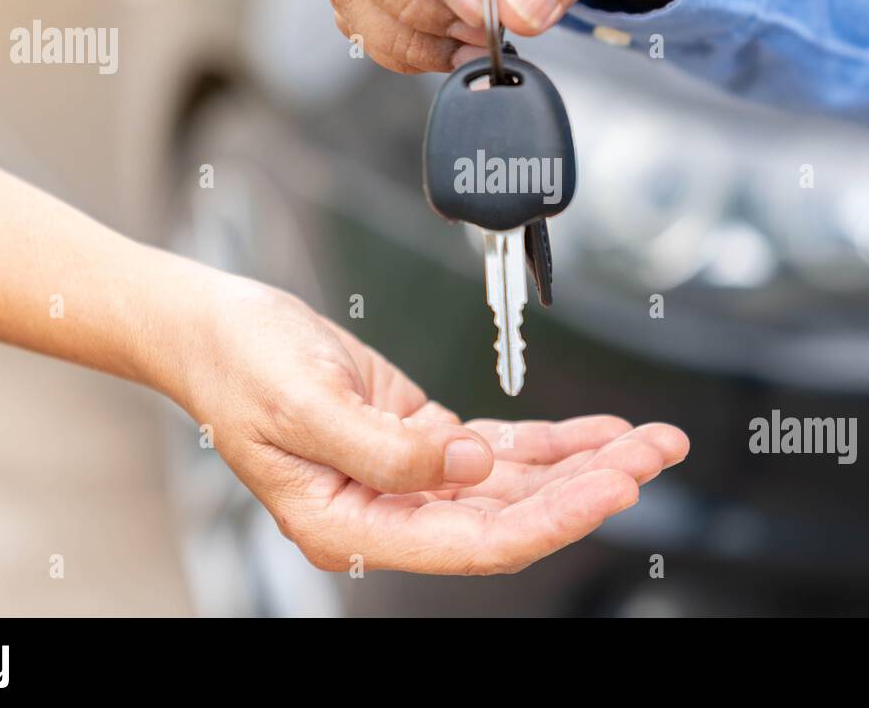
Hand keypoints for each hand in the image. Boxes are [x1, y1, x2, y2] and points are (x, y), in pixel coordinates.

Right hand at [165, 271, 688, 574]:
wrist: (215, 327)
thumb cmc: (240, 364)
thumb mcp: (306, 404)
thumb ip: (390, 450)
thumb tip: (472, 468)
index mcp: (351, 526)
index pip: (474, 541)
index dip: (550, 519)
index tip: (611, 488)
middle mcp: (389, 512)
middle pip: (510, 516)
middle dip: (587, 487)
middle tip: (652, 457)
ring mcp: (410, 479)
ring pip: (516, 484)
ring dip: (584, 464)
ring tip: (648, 442)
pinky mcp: (423, 441)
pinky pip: (502, 449)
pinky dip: (554, 440)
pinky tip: (598, 433)